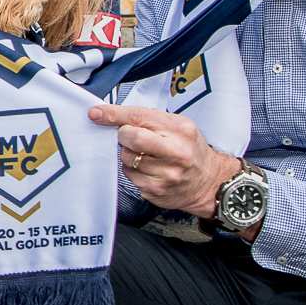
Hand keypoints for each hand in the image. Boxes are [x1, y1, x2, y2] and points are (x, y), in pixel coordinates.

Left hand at [86, 103, 240, 218]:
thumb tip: (111, 115)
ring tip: (146, 155)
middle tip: (131, 137)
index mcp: (181, 130)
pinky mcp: (156, 191)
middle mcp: (176, 153)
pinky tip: (148, 170)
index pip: (140, 117)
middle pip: (131, 138)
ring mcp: (166, 175)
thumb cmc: (190, 150)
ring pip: (126, 158)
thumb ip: (149, 119)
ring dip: (128, 154)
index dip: (113, 114)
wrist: (209, 182)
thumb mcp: (179, 126)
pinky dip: (133, 170)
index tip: (96, 113)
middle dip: (124, 135)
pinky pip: (129, 176)